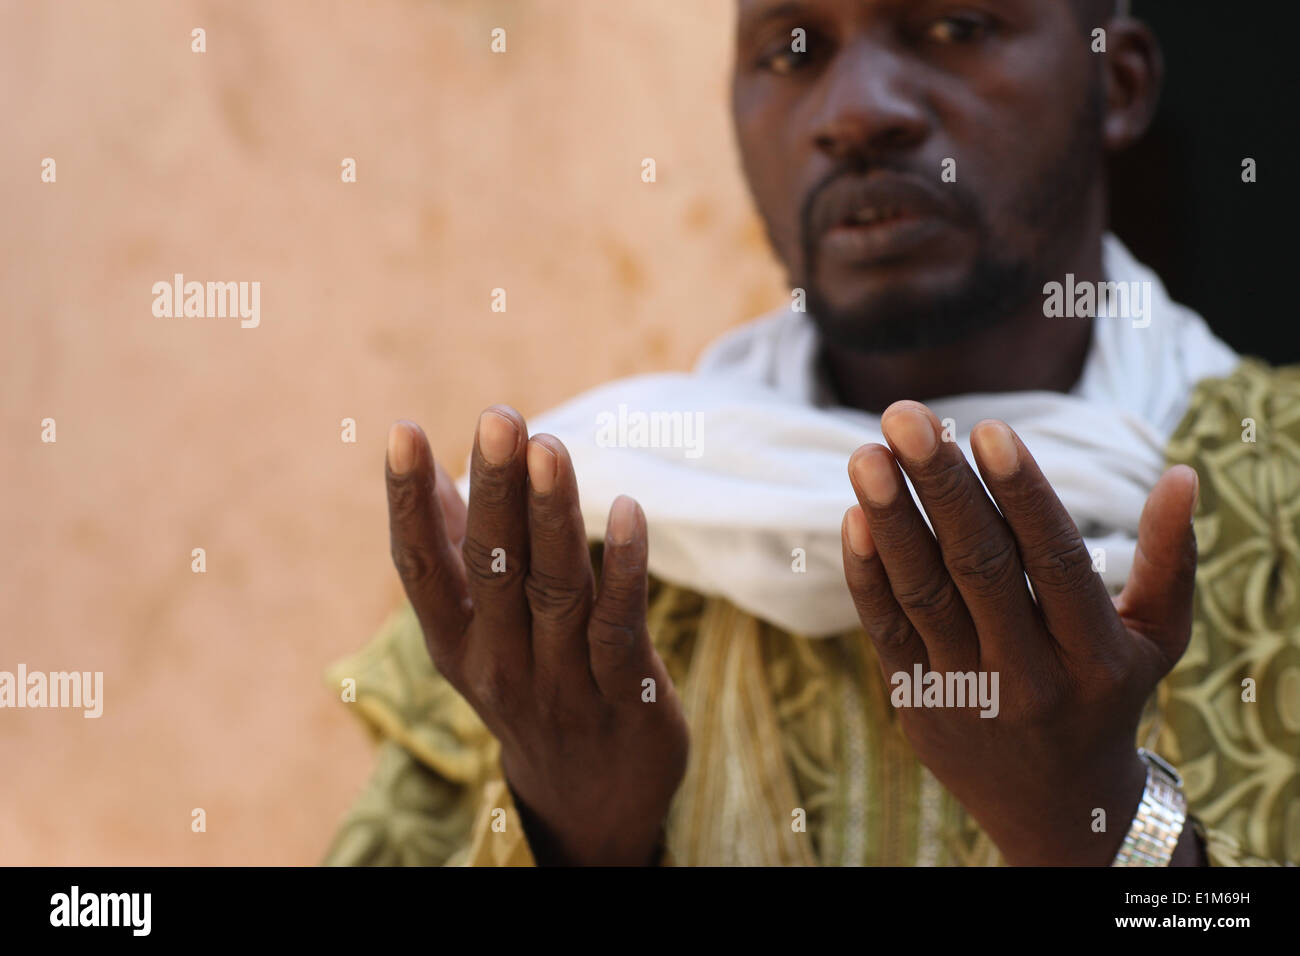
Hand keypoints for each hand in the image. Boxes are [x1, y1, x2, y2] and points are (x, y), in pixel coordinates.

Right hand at [384, 406, 688, 865]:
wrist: (588, 799)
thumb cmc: (526, 681)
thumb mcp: (474, 627)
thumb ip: (451, 543)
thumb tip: (416, 458)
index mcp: (454, 641)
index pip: (420, 566)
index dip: (407, 501)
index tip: (402, 431)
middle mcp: (498, 662)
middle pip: (492, 566)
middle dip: (495, 489)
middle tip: (498, 418)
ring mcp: (562, 681)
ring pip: (554, 588)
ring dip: (553, 515)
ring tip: (550, 447)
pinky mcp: (625, 694)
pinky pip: (620, 624)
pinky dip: (625, 566)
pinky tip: (629, 509)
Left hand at [840, 401, 1198, 865]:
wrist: (1057, 804)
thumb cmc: (1108, 694)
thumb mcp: (1157, 637)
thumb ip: (1170, 557)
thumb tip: (1182, 473)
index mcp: (1094, 654)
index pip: (1057, 561)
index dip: (1022, 493)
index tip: (988, 428)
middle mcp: (1030, 676)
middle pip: (979, 566)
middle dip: (940, 486)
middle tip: (906, 416)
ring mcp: (967, 693)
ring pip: (923, 593)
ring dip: (890, 519)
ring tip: (867, 454)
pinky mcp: (917, 702)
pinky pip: (885, 629)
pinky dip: (868, 573)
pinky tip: (856, 516)